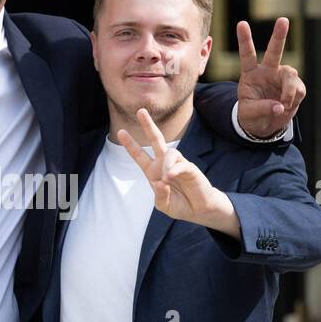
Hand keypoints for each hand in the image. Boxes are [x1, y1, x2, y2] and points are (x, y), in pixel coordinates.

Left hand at [116, 109, 237, 237]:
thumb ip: (159, 196)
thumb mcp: (163, 205)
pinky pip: (181, 164)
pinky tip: (171, 177)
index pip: (140, 155)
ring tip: (167, 179)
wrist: (199, 209)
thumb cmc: (180, 205)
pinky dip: (174, 169)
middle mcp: (164, 164)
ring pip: (169, 152)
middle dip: (148, 125)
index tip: (121, 132)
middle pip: (155, 140)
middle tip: (141, 111)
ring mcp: (178, 164)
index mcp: (154, 171)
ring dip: (166, 165)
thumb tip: (159, 182)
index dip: (131, 145)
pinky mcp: (190, 168)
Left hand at [236, 17, 304, 137]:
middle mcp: (268, 71)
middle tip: (283, 20)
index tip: (242, 23)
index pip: (247, 54)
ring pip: (290, 74)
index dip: (245, 39)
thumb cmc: (251, 115)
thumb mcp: (248, 114)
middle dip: (279, 35)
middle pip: (275, 50)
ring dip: (289, 90)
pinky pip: (299, 89)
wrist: (264, 124)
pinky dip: (294, 99)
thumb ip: (261, 108)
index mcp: (251, 73)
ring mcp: (282, 77)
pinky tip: (287, 105)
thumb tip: (279, 106)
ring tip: (283, 104)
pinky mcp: (295, 86)